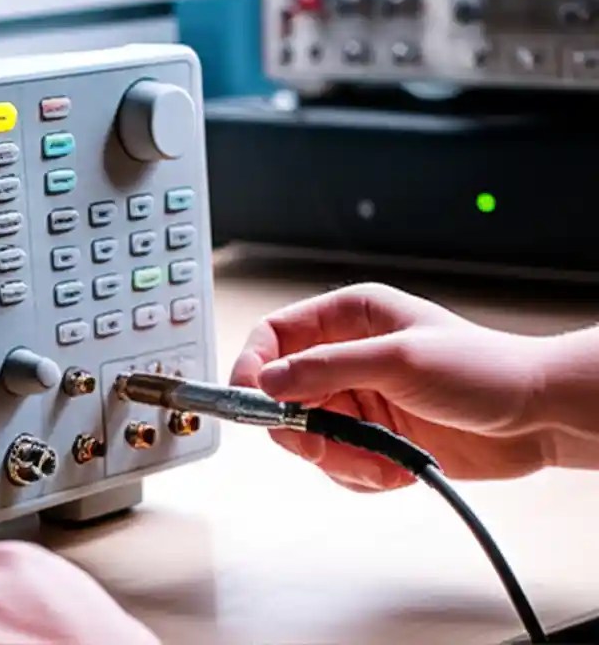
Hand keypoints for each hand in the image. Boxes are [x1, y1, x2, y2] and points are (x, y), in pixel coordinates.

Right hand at [230, 282, 552, 491]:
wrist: (538, 418)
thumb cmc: (486, 369)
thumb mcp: (399, 359)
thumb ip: (327, 368)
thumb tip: (270, 380)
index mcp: (349, 318)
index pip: (275, 335)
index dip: (255, 365)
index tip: (252, 398)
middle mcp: (347, 357)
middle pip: (282, 393)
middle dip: (300, 427)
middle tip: (319, 444)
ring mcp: (359, 399)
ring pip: (308, 435)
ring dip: (337, 456)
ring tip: (377, 458)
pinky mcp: (373, 437)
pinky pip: (337, 462)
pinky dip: (359, 472)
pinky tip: (393, 466)